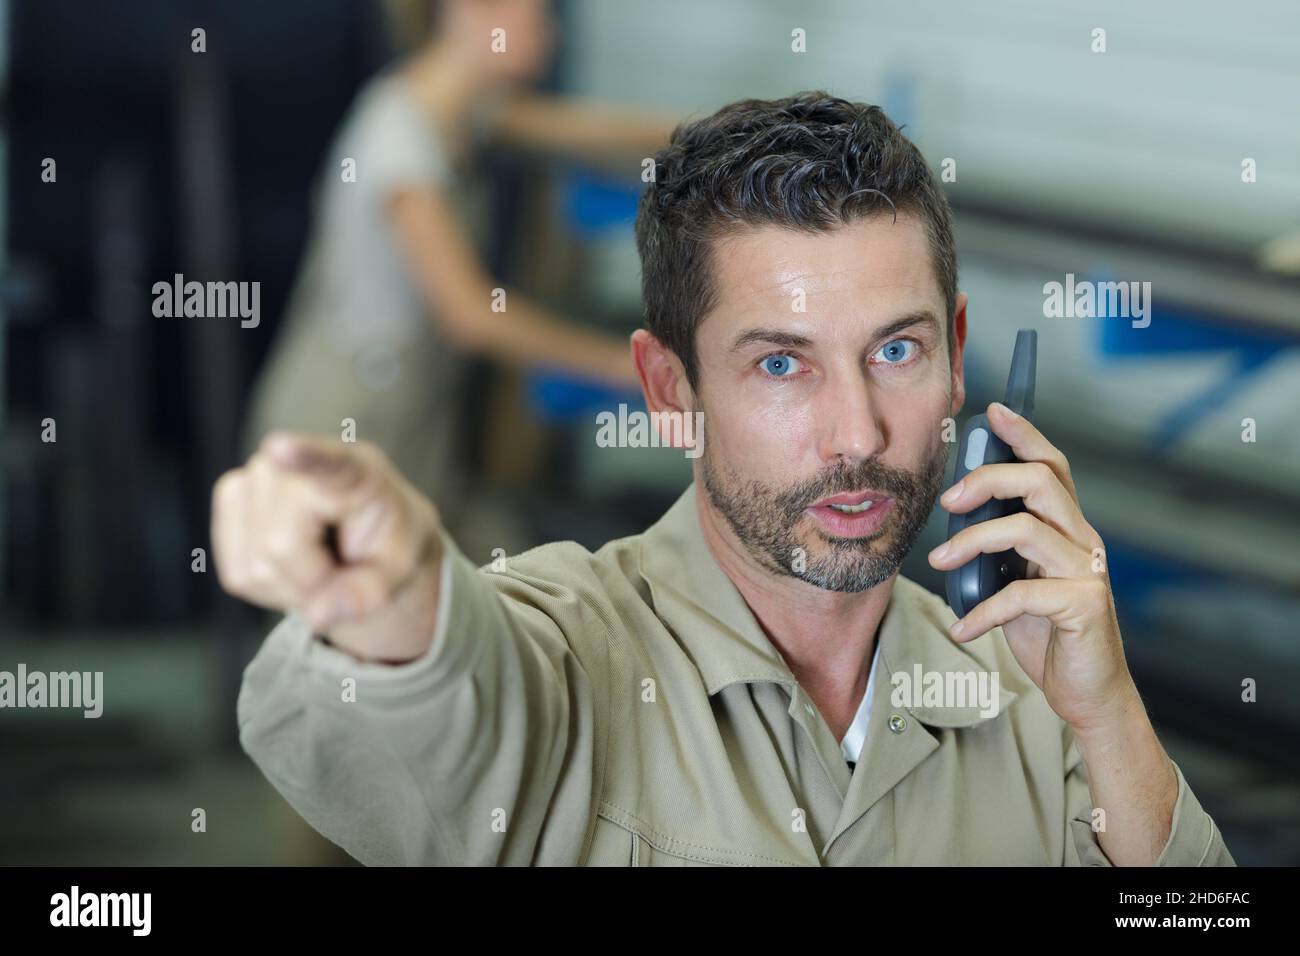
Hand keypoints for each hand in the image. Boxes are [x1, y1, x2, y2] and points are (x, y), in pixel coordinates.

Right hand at [211, 432, 443, 663]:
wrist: (365, 535)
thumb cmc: (388, 542)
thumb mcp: (401, 571)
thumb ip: (371, 593)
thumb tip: (318, 616)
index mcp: (355, 470)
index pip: (326, 463)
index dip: (302, 455)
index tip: (279, 449)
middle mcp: (294, 464)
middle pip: (282, 547)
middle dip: (313, 579)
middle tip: (341, 568)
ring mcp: (255, 477)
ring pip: (257, 567)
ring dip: (291, 584)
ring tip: (320, 558)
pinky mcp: (230, 500)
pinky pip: (239, 574)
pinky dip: (268, 585)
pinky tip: (293, 560)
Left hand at [926, 402, 1138, 733]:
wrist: (1085, 691)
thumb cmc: (1046, 632)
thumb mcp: (1014, 580)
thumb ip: (998, 548)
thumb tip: (954, 518)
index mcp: (1066, 527)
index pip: (1051, 465)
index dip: (1024, 435)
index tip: (992, 412)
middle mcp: (1082, 541)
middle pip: (1040, 482)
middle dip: (988, 479)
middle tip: (948, 502)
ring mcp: (1087, 571)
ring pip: (1025, 530)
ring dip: (971, 542)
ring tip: (938, 563)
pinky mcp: (1084, 606)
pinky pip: (1022, 595)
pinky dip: (983, 611)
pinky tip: (964, 628)